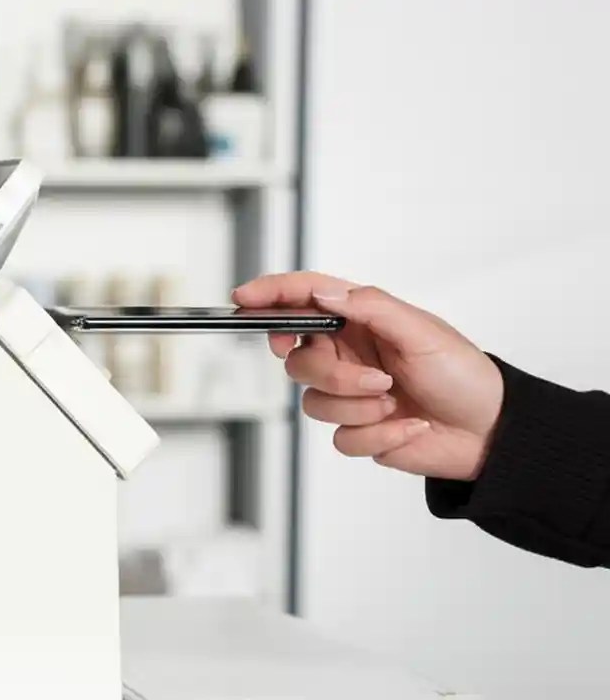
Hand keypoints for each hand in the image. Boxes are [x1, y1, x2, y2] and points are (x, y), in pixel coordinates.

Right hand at [232, 272, 503, 480]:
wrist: (489, 433)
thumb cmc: (463, 375)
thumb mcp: (422, 331)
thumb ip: (369, 306)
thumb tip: (323, 294)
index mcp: (359, 321)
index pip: (303, 299)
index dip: (269, 295)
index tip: (244, 298)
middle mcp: (347, 354)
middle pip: (298, 360)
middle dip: (333, 376)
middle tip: (373, 380)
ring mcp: (349, 393)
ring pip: (313, 402)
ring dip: (358, 408)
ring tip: (396, 403)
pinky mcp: (356, 430)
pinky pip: (339, 438)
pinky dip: (377, 437)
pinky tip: (407, 427)